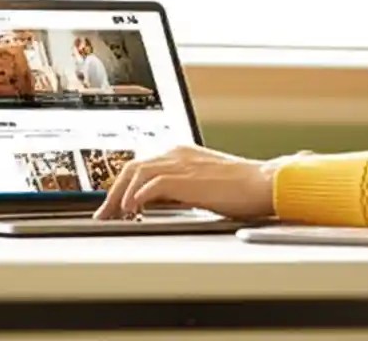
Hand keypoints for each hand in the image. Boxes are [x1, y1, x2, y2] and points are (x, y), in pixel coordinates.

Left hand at [92, 145, 290, 220]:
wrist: (262, 183)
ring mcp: (180, 163)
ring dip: (120, 195)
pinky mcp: (185, 177)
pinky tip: (133, 210)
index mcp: (181, 153)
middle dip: (113, 192)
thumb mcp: (201, 186)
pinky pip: (150, 183)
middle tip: (105, 214)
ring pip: (135, 173)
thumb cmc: (240, 188)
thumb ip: (176, 189)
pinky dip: (137, 196)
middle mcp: (177, 153)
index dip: (123, 186)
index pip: (140, 165)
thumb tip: (151, 204)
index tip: (114, 205)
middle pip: (131, 167)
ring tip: (114, 215)